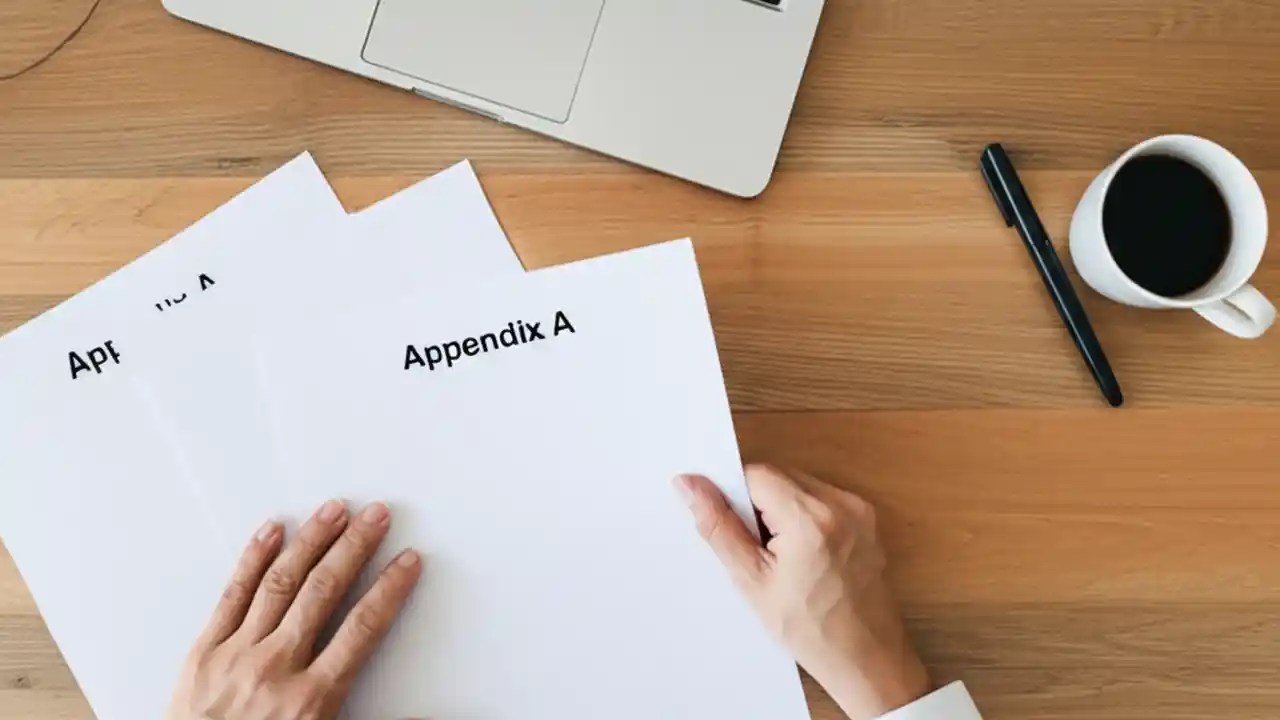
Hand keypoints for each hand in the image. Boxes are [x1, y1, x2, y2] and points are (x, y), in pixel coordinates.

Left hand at [168, 500, 422, 719]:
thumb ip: (375, 719)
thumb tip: (429, 716)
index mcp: (311, 699)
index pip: (363, 628)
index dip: (390, 589)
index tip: (408, 562)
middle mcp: (275, 668)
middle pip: (325, 591)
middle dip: (355, 547)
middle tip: (377, 516)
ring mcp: (236, 655)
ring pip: (281, 582)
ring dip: (312, 541)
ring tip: (334, 511)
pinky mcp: (204, 652)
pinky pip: (232, 594)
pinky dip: (254, 558)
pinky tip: (272, 531)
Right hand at [675, 465, 928, 719]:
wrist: (867, 658)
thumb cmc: (811, 630)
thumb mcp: (752, 581)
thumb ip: (718, 526)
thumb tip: (689, 484)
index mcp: (810, 518)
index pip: (756, 474)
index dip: (734, 495)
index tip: (731, 527)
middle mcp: (840, 504)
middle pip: (779, 476)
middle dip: (759, 504)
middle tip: (758, 551)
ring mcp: (859, 509)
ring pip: (800, 486)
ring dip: (782, 509)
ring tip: (783, 557)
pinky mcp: (867, 518)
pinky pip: (823, 499)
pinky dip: (806, 517)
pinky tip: (806, 555)